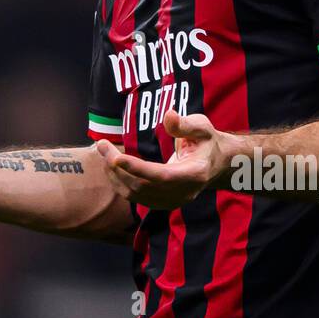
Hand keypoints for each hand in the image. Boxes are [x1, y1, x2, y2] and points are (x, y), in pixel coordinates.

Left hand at [93, 110, 240, 208]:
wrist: (216, 164)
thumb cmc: (207, 141)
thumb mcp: (203, 127)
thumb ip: (185, 124)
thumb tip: (168, 115)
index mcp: (194, 174)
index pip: (162, 176)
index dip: (137, 168)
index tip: (116, 157)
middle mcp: (183, 193)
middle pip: (143, 185)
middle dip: (118, 167)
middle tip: (102, 145)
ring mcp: (172, 201)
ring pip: (135, 194)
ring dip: (115, 175)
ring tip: (103, 152)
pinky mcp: (162, 202)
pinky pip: (135, 197)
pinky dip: (119, 182)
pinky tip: (111, 165)